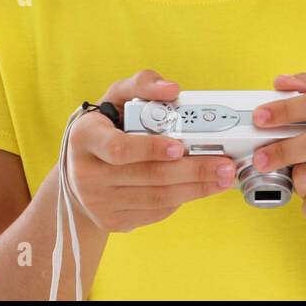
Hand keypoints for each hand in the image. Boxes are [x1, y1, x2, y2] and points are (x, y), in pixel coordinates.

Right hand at [66, 69, 234, 232]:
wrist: (81, 170)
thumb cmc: (108, 126)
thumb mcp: (118, 97)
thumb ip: (143, 84)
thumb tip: (172, 89)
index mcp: (86, 138)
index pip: (118, 148)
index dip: (150, 149)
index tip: (179, 147)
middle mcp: (86, 173)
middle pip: (148, 176)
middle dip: (193, 170)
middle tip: (225, 165)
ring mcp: (98, 201)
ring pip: (156, 198)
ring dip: (196, 188)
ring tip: (224, 178)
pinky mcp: (112, 221)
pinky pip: (155, 212)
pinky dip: (182, 199)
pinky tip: (201, 188)